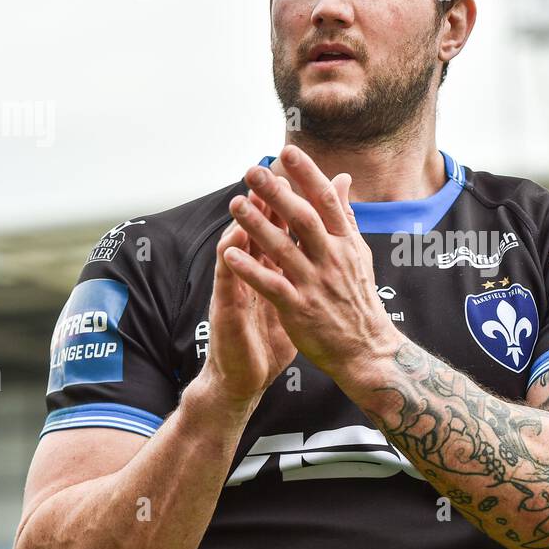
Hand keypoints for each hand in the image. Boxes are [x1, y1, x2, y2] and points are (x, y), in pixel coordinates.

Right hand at [194, 188, 296, 406]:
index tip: (298, 174)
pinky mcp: (226, 311)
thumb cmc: (268, 335)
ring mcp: (236, 289)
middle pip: (256, 230)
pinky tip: (230, 248)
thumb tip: (322, 247)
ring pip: (236, 251)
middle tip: (267, 173)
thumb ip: (304, 266)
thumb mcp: (293, 296)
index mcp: (270, 267)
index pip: (279, 228)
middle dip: (262, 202)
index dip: (288, 202)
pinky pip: (228, 285)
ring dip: (241, 226)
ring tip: (245, 199)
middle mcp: (251, 272)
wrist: (243, 376)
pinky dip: (231, 265)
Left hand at [222, 145, 400, 384]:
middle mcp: (332, 260)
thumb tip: (342, 178)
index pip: (327, 201)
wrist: (367, 350)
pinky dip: (250, 269)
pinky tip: (230, 253)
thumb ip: (345, 215)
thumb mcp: (359, 253)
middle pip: (303, 219)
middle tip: (253, 171)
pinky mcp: (300, 309)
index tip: (289, 152)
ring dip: (257, 225)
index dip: (308, 175)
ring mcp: (316, 284)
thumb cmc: (359, 300)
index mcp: (346, 244)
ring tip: (234, 204)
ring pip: (283, 249)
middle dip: (277, 193)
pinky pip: (271, 285)